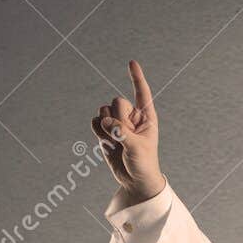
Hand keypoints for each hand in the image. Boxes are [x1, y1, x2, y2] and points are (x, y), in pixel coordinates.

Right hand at [92, 58, 163, 199]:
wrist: (135, 181)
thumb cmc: (144, 163)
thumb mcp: (137, 148)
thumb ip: (121, 132)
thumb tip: (104, 120)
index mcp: (146, 116)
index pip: (142, 92)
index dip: (136, 77)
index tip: (132, 62)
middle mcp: (131, 116)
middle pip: (117, 101)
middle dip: (118, 118)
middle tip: (125, 137)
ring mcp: (117, 123)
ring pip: (104, 110)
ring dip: (107, 126)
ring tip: (117, 142)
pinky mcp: (105, 131)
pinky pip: (95, 121)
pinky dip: (98, 131)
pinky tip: (106, 142)